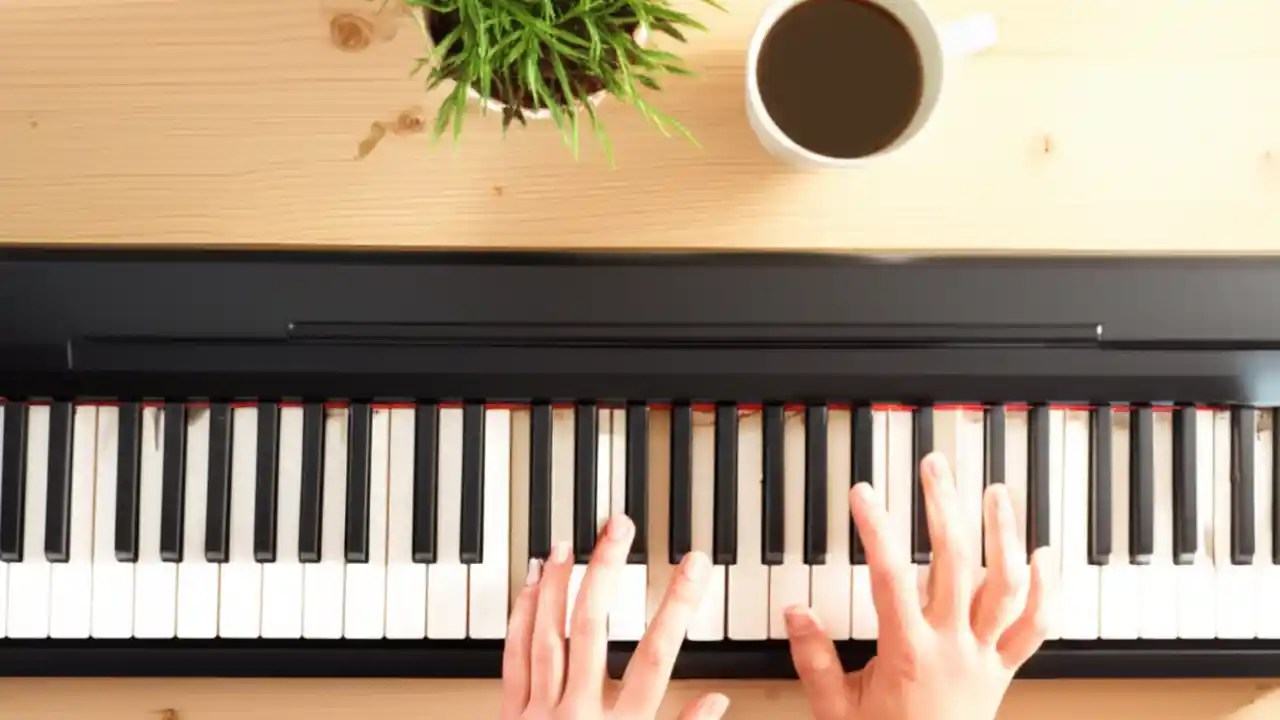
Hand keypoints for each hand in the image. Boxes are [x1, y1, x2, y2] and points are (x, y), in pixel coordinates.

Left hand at [501, 515, 729, 719]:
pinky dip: (520, 617)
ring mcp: (539, 715)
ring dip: (558, 583)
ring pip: (547, 633)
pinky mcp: (510, 719)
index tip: (692, 565)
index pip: (659, 655)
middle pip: (593, 626)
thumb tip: (716, 703)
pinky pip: (513, 657)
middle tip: (618, 528)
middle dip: (608, 569)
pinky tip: (529, 586)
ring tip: (571, 543)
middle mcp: (578, 716)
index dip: (678, 605)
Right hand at [785, 451, 1055, 719]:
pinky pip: (1036, 625)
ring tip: (995, 492)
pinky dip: (1046, 588)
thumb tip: (794, 612)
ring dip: (1004, 534)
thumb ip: (814, 659)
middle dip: (944, 507)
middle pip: (956, 564)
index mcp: (909, 654)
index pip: (889, 578)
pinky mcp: (1005, 667)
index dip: (876, 529)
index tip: (862, 492)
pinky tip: (1043, 553)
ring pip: (1007, 586)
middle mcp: (954, 648)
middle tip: (934, 466)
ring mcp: (986, 656)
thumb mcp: (836, 709)